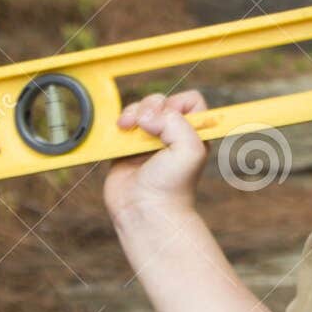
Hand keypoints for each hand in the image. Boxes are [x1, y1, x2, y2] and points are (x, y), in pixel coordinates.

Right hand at [103, 89, 208, 230]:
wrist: (146, 210)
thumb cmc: (173, 186)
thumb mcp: (189, 150)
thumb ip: (175, 122)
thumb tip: (146, 115)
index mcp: (193, 133)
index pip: (190, 101)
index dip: (178, 103)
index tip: (169, 117)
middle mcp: (171, 134)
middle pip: (160, 101)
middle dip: (150, 106)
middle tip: (145, 123)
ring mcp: (148, 140)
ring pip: (139, 109)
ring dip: (132, 112)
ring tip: (128, 126)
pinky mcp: (127, 147)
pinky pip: (122, 124)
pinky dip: (119, 123)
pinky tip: (120, 131)